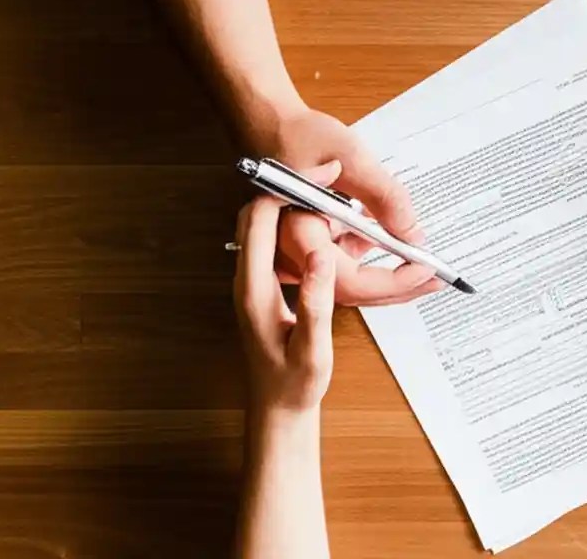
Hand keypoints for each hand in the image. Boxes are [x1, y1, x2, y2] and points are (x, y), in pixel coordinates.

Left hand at [234, 196, 336, 412]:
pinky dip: (302, 228)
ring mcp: (254, 281)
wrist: (278, 410)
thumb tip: (320, 256)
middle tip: (332, 180)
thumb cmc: (293, 384)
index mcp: (253, 288)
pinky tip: (333, 235)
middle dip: (293, 188)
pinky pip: (278, 244)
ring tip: (338, 202)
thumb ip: (315, 302)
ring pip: (268, 225)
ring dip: (298, 206)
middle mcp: (247, 279)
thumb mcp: (312, 347)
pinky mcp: (266, 287)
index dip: (289, 188)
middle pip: (258, 213)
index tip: (325, 176)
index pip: (259, 216)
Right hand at [252, 106, 443, 305]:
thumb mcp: (352, 158)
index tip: (422, 270)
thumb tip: (414, 235)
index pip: (346, 280)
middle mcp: (291, 251)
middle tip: (434, 279)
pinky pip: (344, 265)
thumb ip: (384, 197)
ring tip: (425, 270)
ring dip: (388, 279)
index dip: (389, 283)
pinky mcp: (309, 246)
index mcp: (295, 232)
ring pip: (349, 281)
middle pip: (350, 289)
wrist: (273, 124)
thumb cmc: (302, 135)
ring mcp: (298, 252)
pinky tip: (400, 253)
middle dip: (396, 288)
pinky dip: (374, 263)